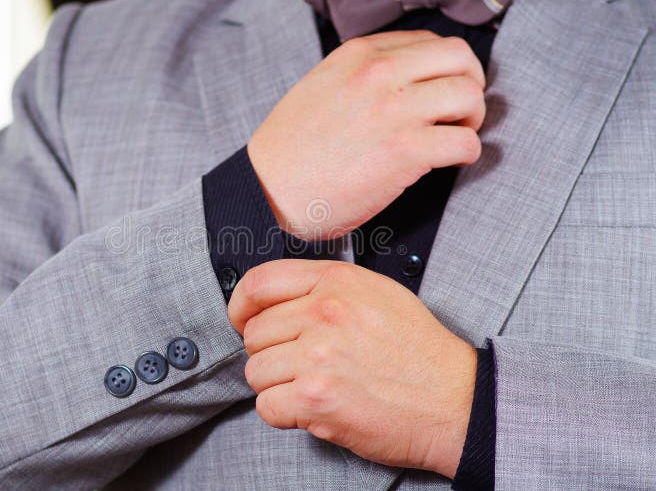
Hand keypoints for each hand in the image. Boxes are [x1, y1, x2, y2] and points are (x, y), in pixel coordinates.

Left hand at [228, 259, 476, 477]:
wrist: (454, 401)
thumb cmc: (419, 351)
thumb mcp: (378, 293)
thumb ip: (327, 288)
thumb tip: (278, 299)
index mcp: (337, 282)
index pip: (259, 283)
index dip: (241, 306)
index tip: (242, 321)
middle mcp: (324, 313)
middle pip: (254, 333)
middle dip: (269, 353)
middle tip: (297, 365)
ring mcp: (318, 356)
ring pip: (255, 371)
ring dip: (276, 385)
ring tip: (311, 387)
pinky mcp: (316, 398)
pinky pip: (266, 405)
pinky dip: (283, 413)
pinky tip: (312, 408)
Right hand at [247, 30, 484, 239]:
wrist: (268, 190)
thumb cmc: (290, 149)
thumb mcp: (320, 86)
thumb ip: (362, 74)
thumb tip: (404, 80)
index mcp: (359, 55)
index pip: (429, 41)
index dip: (444, 68)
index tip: (441, 90)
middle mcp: (380, 74)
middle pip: (460, 59)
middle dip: (470, 84)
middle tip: (459, 111)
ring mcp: (395, 111)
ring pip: (469, 96)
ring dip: (471, 119)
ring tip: (455, 135)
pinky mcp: (405, 151)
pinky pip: (465, 143)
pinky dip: (466, 154)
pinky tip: (449, 161)